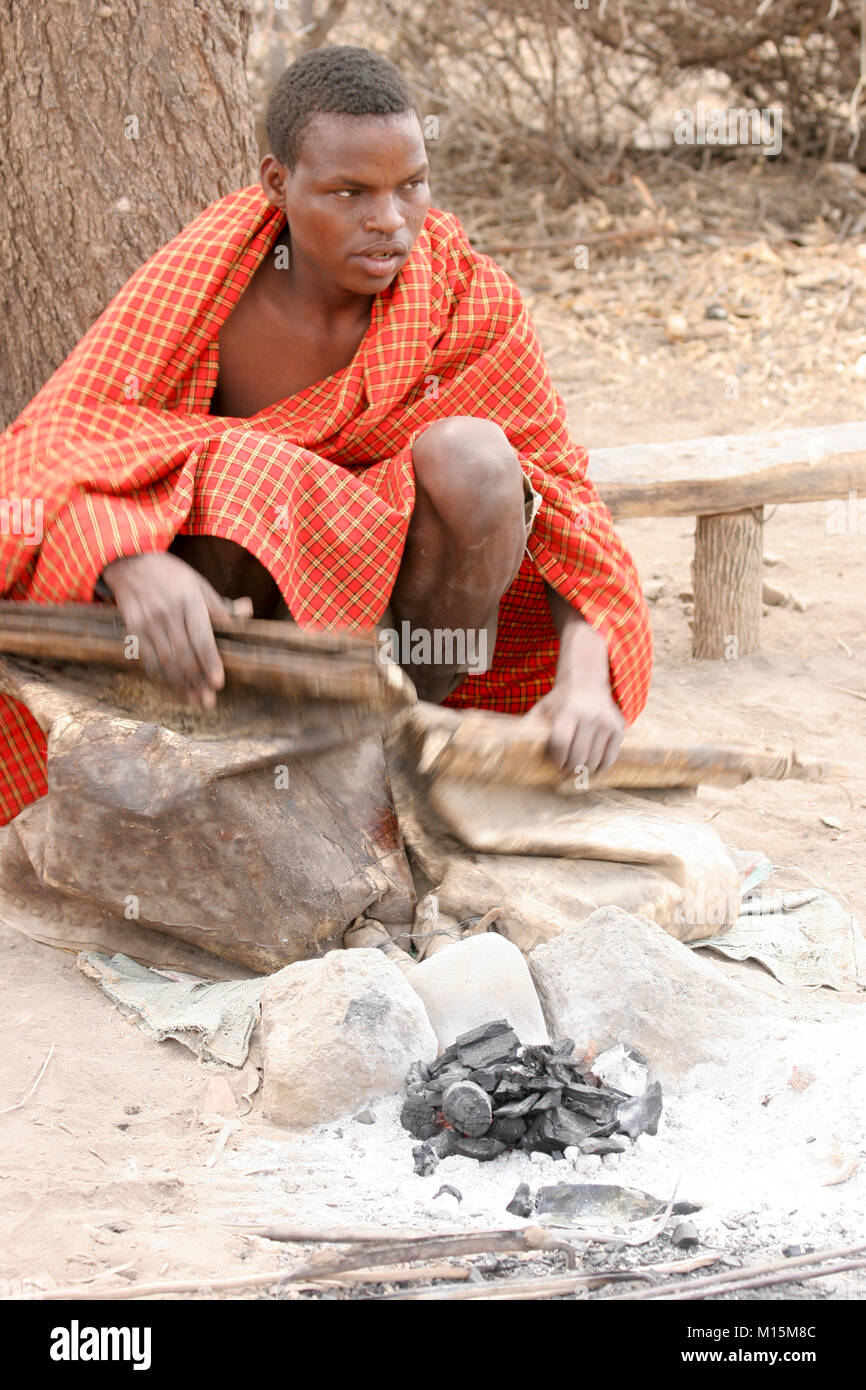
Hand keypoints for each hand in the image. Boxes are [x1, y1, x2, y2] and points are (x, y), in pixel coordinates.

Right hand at [100, 552, 252, 707]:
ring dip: (181, 683)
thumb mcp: (199, 583)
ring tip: (195, 699)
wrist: (131, 560)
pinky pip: (148, 658)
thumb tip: (247, 611)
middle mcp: (167, 612)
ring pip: (166, 660)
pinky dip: (162, 674)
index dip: (210, 662)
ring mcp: (148, 621)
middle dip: (197, 680)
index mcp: (189, 600)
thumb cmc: (172, 575)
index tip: (218, 683)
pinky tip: (174, 684)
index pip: (201, 637)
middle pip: (184, 654)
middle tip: (208, 700)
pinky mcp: (133, 628)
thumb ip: (220, 604)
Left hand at [523, 610, 624, 774]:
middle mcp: (589, 717)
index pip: (560, 745)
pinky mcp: (618, 729)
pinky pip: (609, 759)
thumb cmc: (559, 701)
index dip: (555, 758)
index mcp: (567, 712)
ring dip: (583, 768)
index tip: (554, 760)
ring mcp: (606, 723)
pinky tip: (591, 762)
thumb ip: (527, 727)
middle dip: (568, 766)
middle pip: (577, 758)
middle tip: (564, 765)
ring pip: (593, 762)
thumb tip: (503, 748)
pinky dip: (599, 766)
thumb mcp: (541, 709)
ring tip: (576, 762)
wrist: (586, 682)